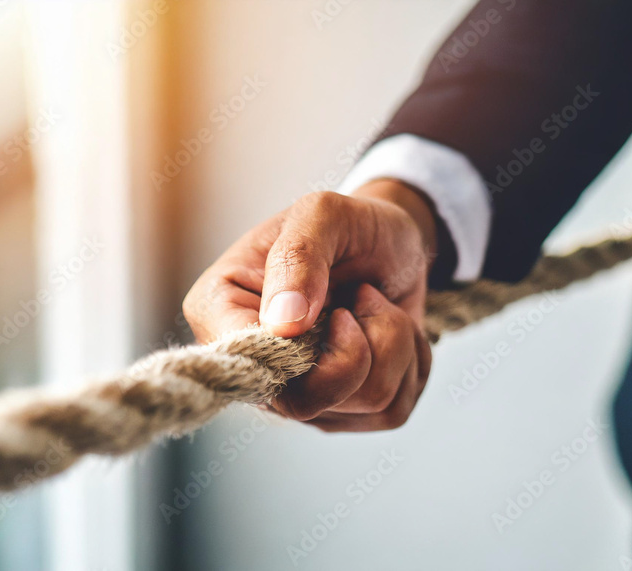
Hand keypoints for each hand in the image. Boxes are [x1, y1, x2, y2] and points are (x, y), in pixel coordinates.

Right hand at [182, 180, 435, 431]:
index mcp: (220, 312)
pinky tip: (391, 328)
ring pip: (362, 405)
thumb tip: (283, 323)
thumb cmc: (348, 226)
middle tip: (363, 297)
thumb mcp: (323, 213)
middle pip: (305, 403)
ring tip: (375, 302)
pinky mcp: (347, 411)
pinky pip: (391, 410)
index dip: (297, 353)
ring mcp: (301, 394)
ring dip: (392, 343)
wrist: (394, 243)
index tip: (334, 311)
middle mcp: (255, 365)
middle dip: (358, 349)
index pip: (243, 367)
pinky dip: (411, 362)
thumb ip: (297, 257)